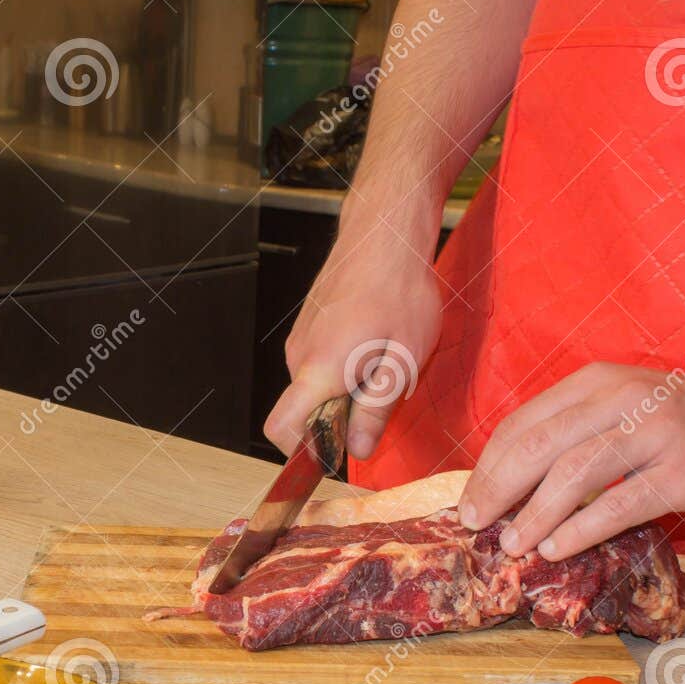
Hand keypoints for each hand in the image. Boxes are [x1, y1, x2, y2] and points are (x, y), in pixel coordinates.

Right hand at [263, 220, 443, 458]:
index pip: (280, 428)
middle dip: (338, 417)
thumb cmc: (400, 288)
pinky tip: (375, 343)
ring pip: (314, 386)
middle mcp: (299, 356)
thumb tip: (358, 450)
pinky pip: (318, 363)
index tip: (333, 453)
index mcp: (319, 370)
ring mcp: (300, 338)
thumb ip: (377, 410)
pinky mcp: (308, 326)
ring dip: (344, 389)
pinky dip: (343, 367)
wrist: (385, 230)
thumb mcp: (404, 360)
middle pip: (303, 411)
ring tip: (384, 360)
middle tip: (383, 394)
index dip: (301, 452)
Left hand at [457, 362, 684, 558]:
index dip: (489, 464)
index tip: (470, 498)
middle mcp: (623, 402)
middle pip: (538, 445)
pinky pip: (619, 504)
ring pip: (573, 473)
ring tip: (511, 544)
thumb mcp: (627, 404)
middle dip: (497, 489)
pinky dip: (580, 528)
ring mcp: (656, 435)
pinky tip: (557, 548)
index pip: (523, 423)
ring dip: (533, 513)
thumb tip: (514, 481)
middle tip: (473, 523)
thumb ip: (578, 430)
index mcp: (598, 383)